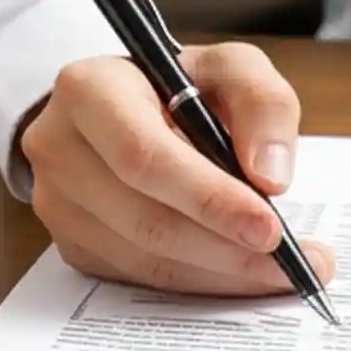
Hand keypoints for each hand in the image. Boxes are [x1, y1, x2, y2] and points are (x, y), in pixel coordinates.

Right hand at [21, 42, 335, 293]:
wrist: (132, 106)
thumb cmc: (185, 85)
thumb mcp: (232, 68)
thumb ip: (263, 104)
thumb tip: (271, 177)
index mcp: (90, 90)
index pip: (145, 157)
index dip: (210, 199)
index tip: (270, 228)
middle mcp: (59, 148)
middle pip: (146, 219)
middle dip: (228, 250)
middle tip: (292, 264)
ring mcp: (58, 203)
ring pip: (146, 259)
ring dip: (222, 275)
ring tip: (283, 272)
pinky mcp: (73, 243)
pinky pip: (140, 278)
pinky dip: (201, 282)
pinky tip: (243, 274)